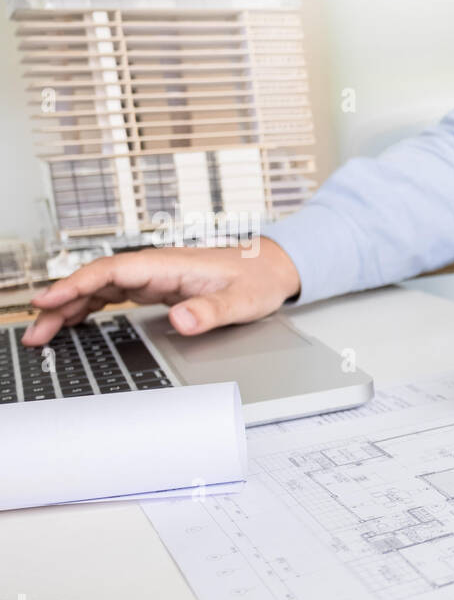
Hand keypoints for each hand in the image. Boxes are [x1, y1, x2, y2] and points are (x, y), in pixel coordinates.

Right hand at [20, 238, 301, 346]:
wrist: (270, 270)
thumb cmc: (257, 280)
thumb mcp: (241, 301)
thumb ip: (212, 311)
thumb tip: (182, 319)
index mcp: (169, 265)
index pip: (112, 270)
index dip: (76, 284)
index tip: (48, 300)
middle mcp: (154, 268)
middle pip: (96, 281)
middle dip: (61, 303)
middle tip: (36, 332)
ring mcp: (152, 277)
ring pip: (99, 289)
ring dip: (69, 309)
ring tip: (43, 334)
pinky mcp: (154, 288)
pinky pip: (112, 296)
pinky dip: (88, 308)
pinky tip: (71, 324)